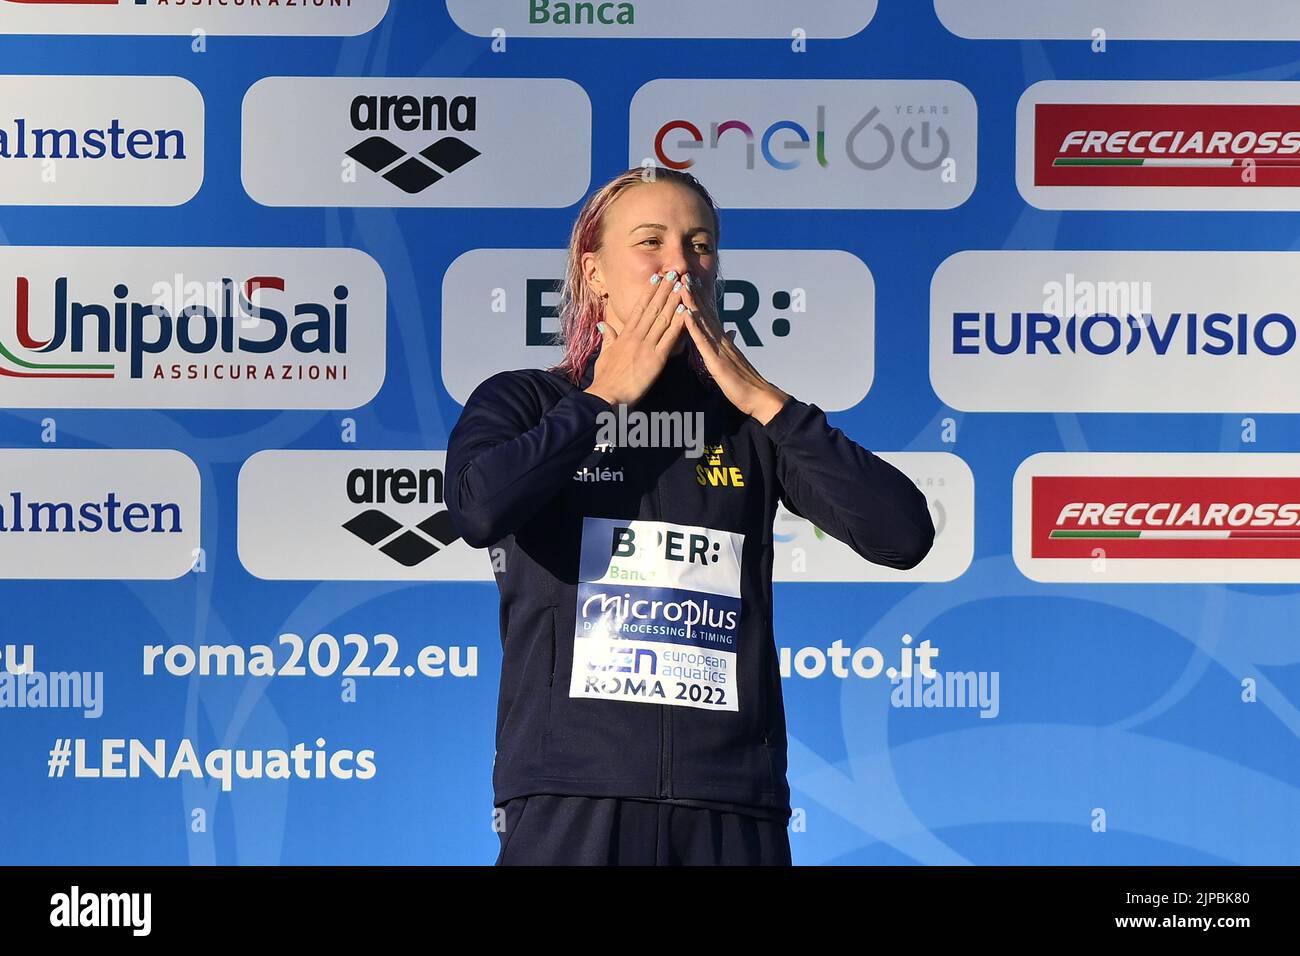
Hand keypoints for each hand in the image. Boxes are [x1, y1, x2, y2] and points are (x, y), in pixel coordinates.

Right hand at [584, 270, 689, 406]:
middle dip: (664, 290)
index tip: (656, 279)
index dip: (649, 292)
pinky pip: (669, 338)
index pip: (639, 309)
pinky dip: (678, 324)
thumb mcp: (604, 355)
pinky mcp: (655, 360)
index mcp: (625, 335)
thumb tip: (603, 325)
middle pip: (653, 308)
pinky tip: (686, 312)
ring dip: (673, 301)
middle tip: (674, 274)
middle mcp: (636, 336)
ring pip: (662, 319)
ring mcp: (646, 347)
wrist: (607, 396)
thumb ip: (608, 338)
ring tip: (682, 285)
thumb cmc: (605, 379)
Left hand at [680, 274, 790, 424]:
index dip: (701, 298)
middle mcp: (722, 339)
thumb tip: (730, 332)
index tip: (691, 282)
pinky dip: (694, 327)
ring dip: (693, 303)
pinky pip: (703, 341)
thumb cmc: (745, 383)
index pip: (710, 315)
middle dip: (695, 293)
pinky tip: (686, 314)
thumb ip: (730, 345)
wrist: (758, 396)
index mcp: (724, 340)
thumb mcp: (734, 360)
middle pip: (706, 312)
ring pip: (704, 321)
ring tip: (683, 286)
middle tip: (685, 274)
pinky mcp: (716, 360)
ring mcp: (720, 348)